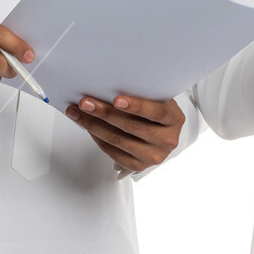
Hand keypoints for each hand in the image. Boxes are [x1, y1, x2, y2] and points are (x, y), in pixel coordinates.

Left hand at [66, 95, 184, 173]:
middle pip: (131, 126)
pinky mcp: (139, 166)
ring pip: (118, 140)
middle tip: (85, 103)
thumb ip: (141, 94)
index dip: (136, 106)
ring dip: (94, 126)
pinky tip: (89, 127)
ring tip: (79, 113)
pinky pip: (113, 152)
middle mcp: (167, 140)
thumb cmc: (155, 110)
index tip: (116, 99)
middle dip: (104, 113)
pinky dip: (98, 138)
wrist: (163, 133)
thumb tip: (108, 86)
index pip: (156, 112)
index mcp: (174, 119)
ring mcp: (154, 156)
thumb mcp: (157, 99)